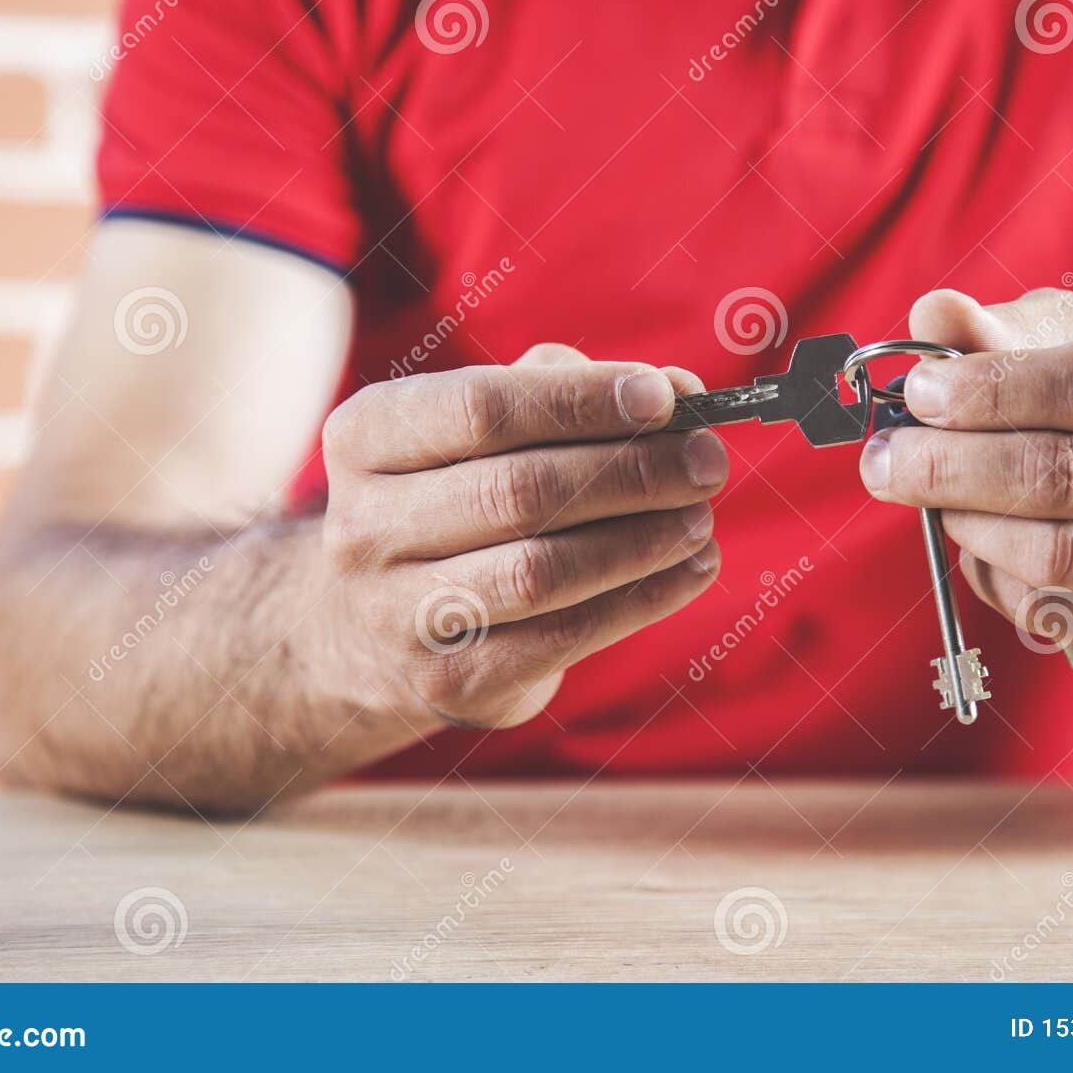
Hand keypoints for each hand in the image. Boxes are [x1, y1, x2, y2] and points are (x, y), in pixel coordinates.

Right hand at [321, 344, 723, 727]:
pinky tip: (691, 569)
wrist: (369, 632)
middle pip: (519, 491)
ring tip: (700, 518)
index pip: (480, 407)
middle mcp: (365, 526)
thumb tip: (674, 392)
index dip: (580, 401)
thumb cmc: (451, 500)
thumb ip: (562, 392)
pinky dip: (644, 599)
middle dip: (633, 472)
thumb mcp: (475, 432)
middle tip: (707, 461)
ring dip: (642, 540)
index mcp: (365, 438)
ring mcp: (400, 613)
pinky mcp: (451, 681)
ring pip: (543, 571)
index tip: (667, 397)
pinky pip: (564, 636)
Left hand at [859, 289, 1072, 657]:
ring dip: (969, 526)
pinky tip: (983, 543)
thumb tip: (933, 313)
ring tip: (931, 497)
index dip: (991, 391)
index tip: (917, 392)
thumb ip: (1004, 328)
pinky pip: (1053, 612)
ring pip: (1057, 557)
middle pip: (1067, 477)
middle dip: (952, 468)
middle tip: (884, 459)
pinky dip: (994, 578)